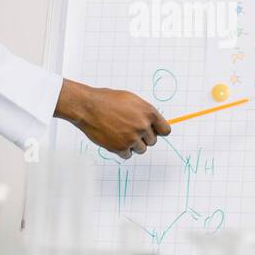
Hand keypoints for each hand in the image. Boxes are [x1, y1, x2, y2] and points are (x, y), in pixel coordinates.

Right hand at [55, 79, 170, 158]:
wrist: (88, 107)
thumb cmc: (107, 100)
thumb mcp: (131, 99)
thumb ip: (144, 112)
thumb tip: (153, 123)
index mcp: (149, 112)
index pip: (165, 130)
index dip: (158, 131)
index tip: (153, 132)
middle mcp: (143, 126)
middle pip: (152, 141)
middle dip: (143, 137)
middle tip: (130, 130)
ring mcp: (132, 138)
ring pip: (141, 149)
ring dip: (133, 145)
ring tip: (121, 134)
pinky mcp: (121, 148)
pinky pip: (128, 155)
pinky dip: (122, 150)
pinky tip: (115, 140)